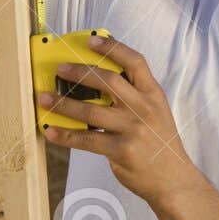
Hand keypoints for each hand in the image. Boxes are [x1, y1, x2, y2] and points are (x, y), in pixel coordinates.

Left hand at [36, 35, 205, 207]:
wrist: (174, 179)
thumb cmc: (159, 143)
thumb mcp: (156, 112)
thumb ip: (134, 95)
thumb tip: (98, 80)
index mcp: (153, 94)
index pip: (135, 62)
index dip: (113, 48)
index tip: (92, 39)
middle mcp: (144, 108)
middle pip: (108, 81)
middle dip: (79, 72)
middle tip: (60, 69)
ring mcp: (133, 129)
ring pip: (91, 111)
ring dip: (63, 103)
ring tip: (44, 98)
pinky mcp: (122, 151)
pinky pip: (87, 140)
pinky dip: (66, 135)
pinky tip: (51, 131)